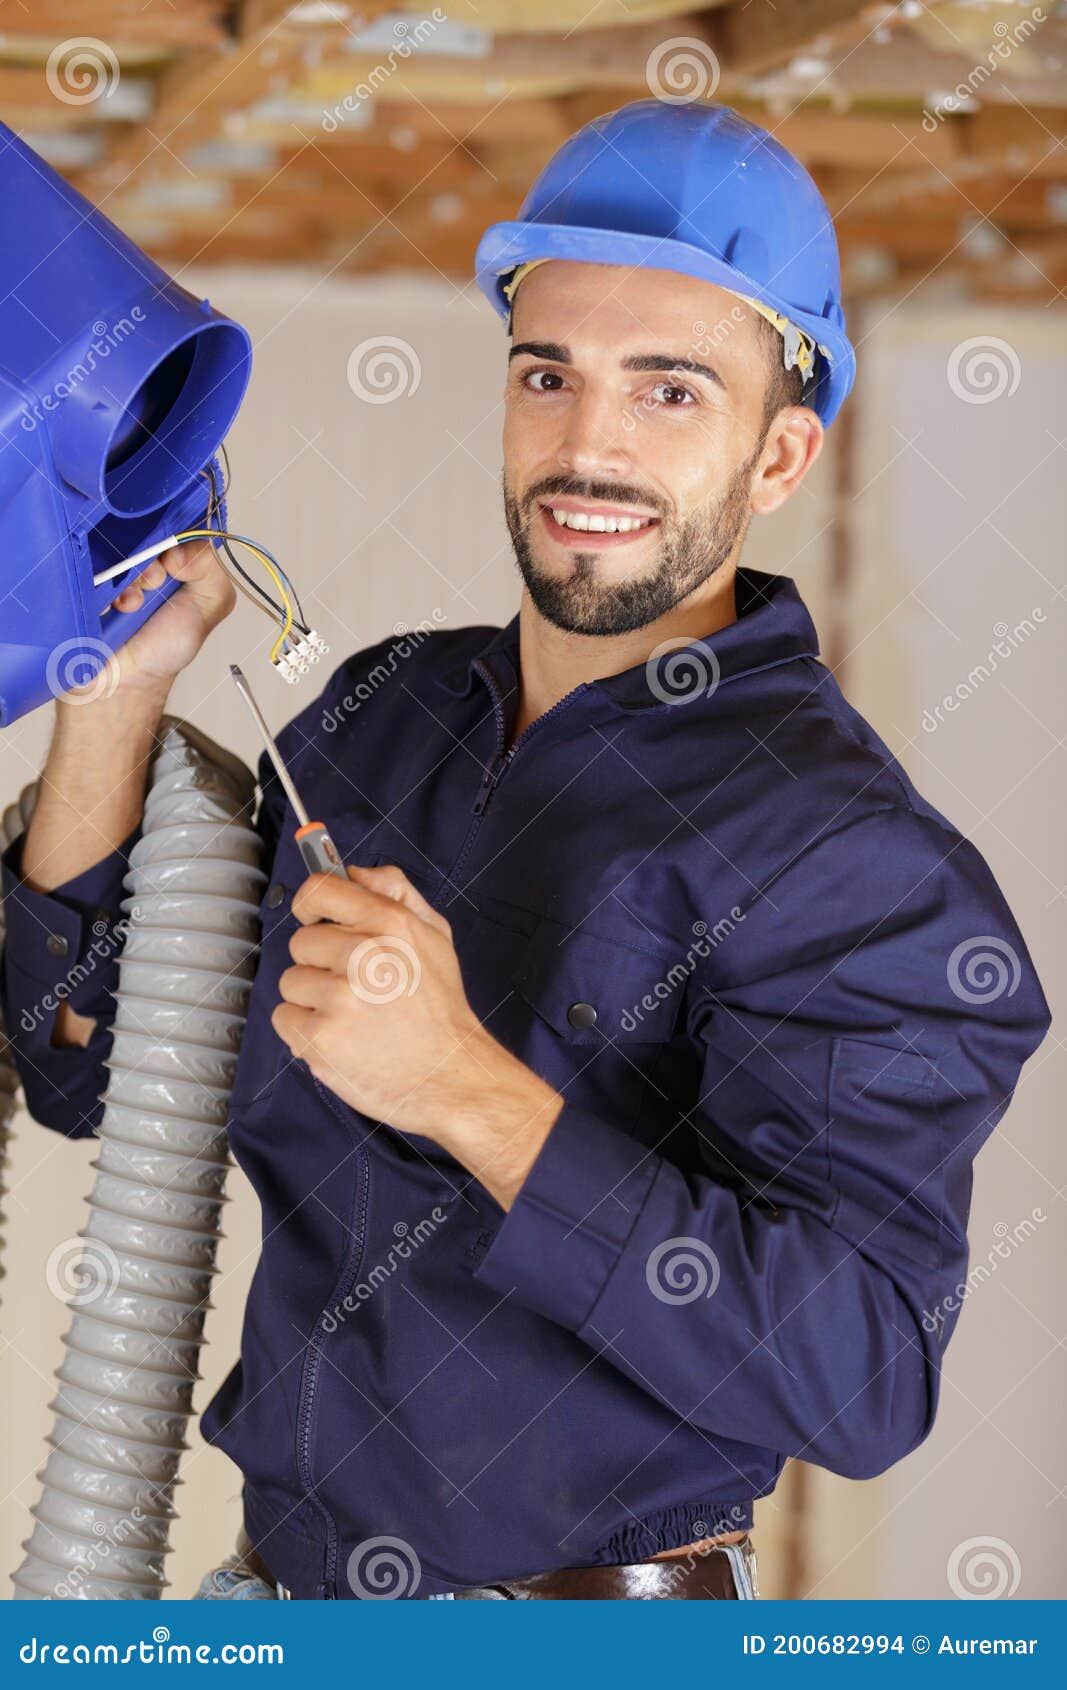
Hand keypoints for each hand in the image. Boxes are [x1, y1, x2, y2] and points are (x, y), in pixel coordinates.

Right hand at [62, 537, 235, 708]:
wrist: (125, 679)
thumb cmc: (166, 646)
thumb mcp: (209, 606)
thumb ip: (212, 572)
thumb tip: (181, 548)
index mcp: (176, 558)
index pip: (178, 521)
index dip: (178, 536)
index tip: (176, 562)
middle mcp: (145, 557)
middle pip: (147, 529)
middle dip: (155, 558)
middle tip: (157, 584)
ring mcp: (115, 566)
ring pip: (121, 547)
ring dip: (133, 575)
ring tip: (134, 604)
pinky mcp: (89, 578)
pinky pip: (95, 566)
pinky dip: (110, 587)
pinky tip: (117, 607)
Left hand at [273, 863, 563, 1207]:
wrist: (452, 1076)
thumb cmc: (441, 1009)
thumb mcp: (435, 935)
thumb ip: (396, 892)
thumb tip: (352, 871)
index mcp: (389, 923)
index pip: (319, 890)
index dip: (311, 906)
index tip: (316, 920)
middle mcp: (363, 954)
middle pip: (300, 942)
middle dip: (320, 963)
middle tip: (356, 987)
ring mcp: (338, 997)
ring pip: (291, 981)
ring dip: (313, 999)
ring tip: (353, 1017)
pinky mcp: (319, 1037)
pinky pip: (284, 1018)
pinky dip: (304, 1031)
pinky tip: (340, 1038)